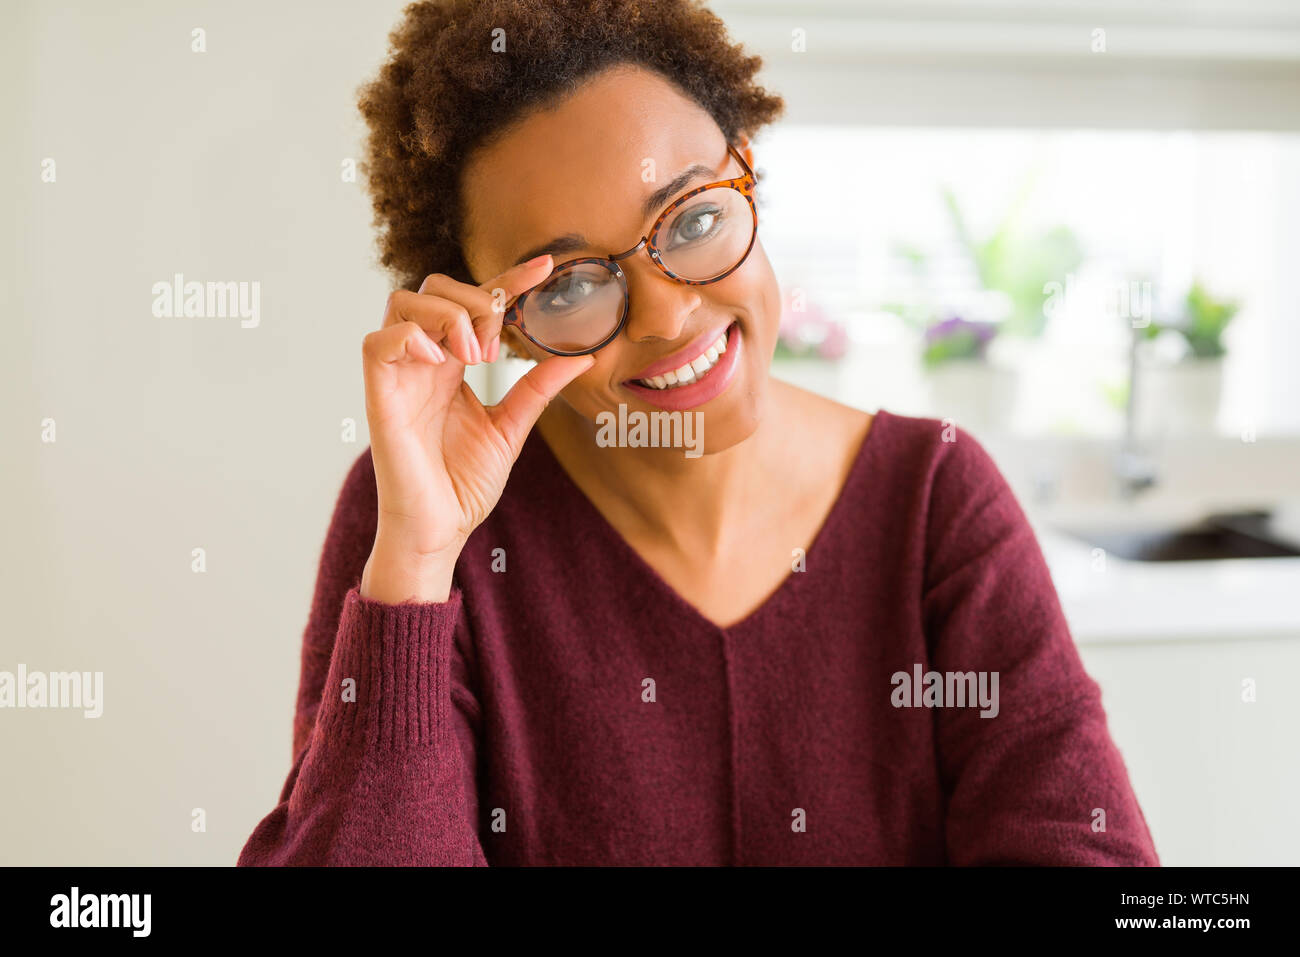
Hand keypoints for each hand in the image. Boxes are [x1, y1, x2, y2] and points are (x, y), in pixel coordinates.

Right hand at [358, 256, 592, 601]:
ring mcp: (399, 376)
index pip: (476, 302)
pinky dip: (411, 338)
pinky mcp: (379, 397)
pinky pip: (377, 342)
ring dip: (447, 315)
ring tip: (475, 356)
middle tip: (497, 346)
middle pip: (432, 286)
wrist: (439, 530)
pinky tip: (441, 363)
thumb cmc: (464, 484)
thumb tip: (581, 358)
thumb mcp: (510, 428)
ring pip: (402, 301)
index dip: (508, 277)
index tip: (547, 267)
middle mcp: (422, 362)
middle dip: (473, 299)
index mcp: (452, 364)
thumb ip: (536, 389)